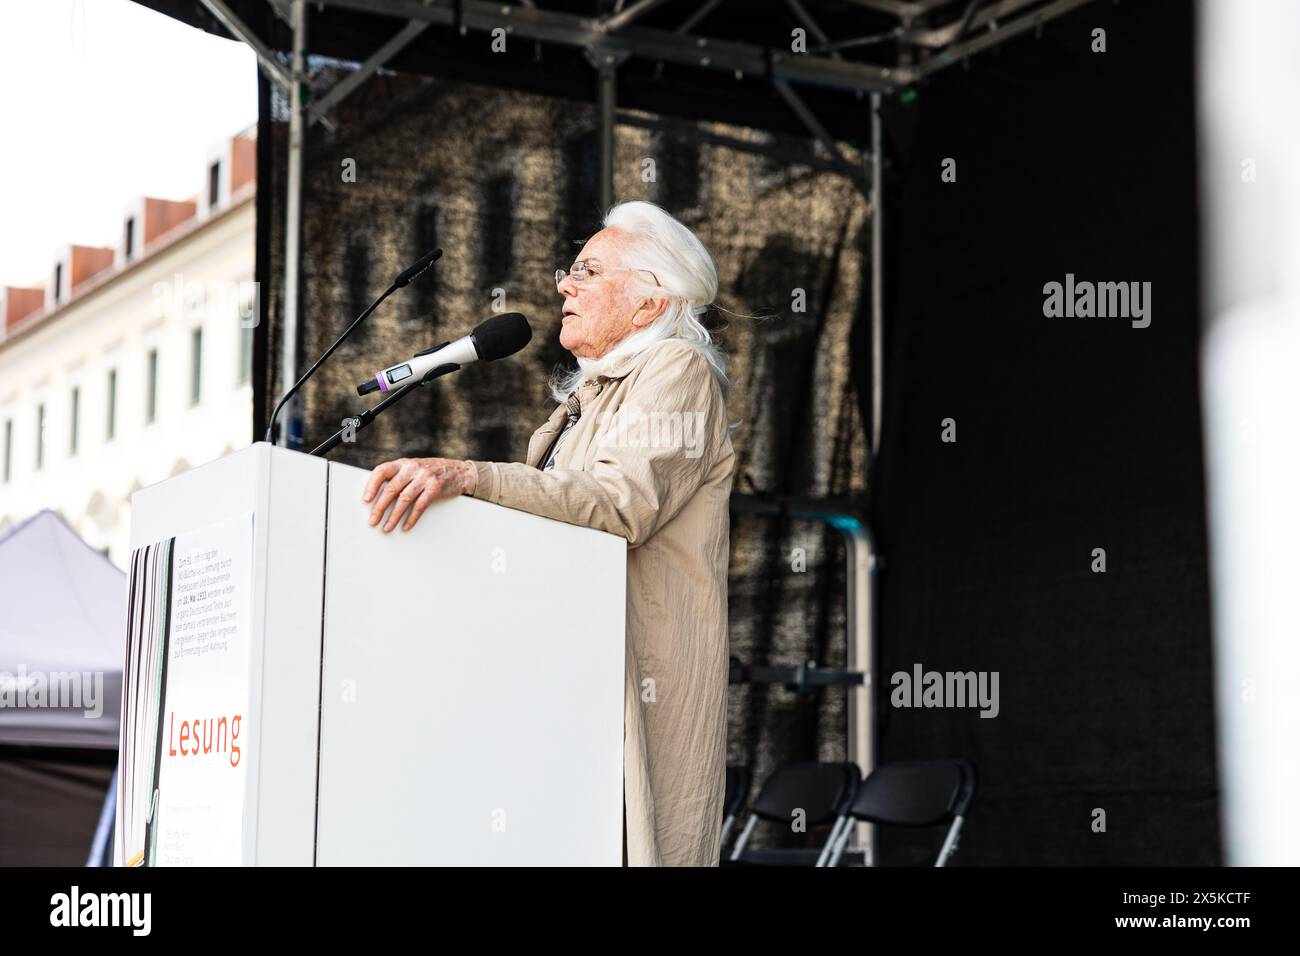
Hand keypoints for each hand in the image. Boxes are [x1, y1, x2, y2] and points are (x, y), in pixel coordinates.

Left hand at [362, 457, 477, 532]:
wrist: (460, 472)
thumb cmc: (433, 472)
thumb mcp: (414, 468)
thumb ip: (399, 477)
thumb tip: (378, 496)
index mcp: (404, 463)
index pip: (382, 471)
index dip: (372, 485)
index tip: (366, 500)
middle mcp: (413, 468)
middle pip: (391, 489)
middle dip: (379, 508)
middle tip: (373, 521)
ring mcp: (425, 478)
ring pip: (404, 499)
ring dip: (394, 516)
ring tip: (387, 527)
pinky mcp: (435, 488)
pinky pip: (420, 506)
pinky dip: (412, 518)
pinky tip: (405, 526)